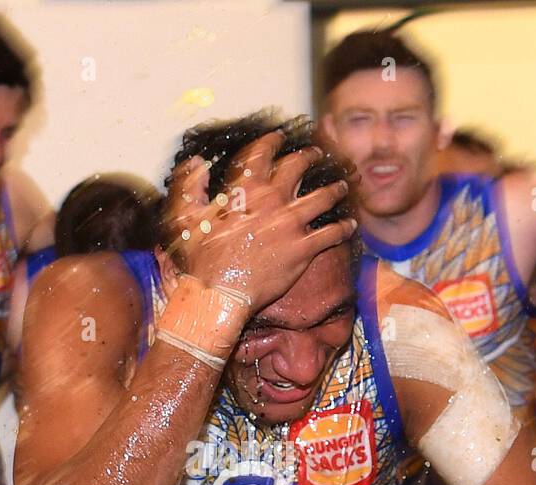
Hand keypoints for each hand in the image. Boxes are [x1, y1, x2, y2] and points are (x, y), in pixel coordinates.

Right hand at [163, 132, 355, 311]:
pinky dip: (343, 228)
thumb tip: (196, 164)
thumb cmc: (200, 259)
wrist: (220, 294)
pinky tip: (350, 225)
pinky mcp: (303, 250)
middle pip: (297, 168)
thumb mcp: (184, 217)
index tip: (277, 138)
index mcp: (245, 190)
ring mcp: (291, 224)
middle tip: (315, 154)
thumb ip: (189, 185)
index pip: (261, 155)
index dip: (271, 142)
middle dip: (309, 157)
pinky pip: (331, 234)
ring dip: (335, 189)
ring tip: (342, 186)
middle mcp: (272, 201)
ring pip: (322, 198)